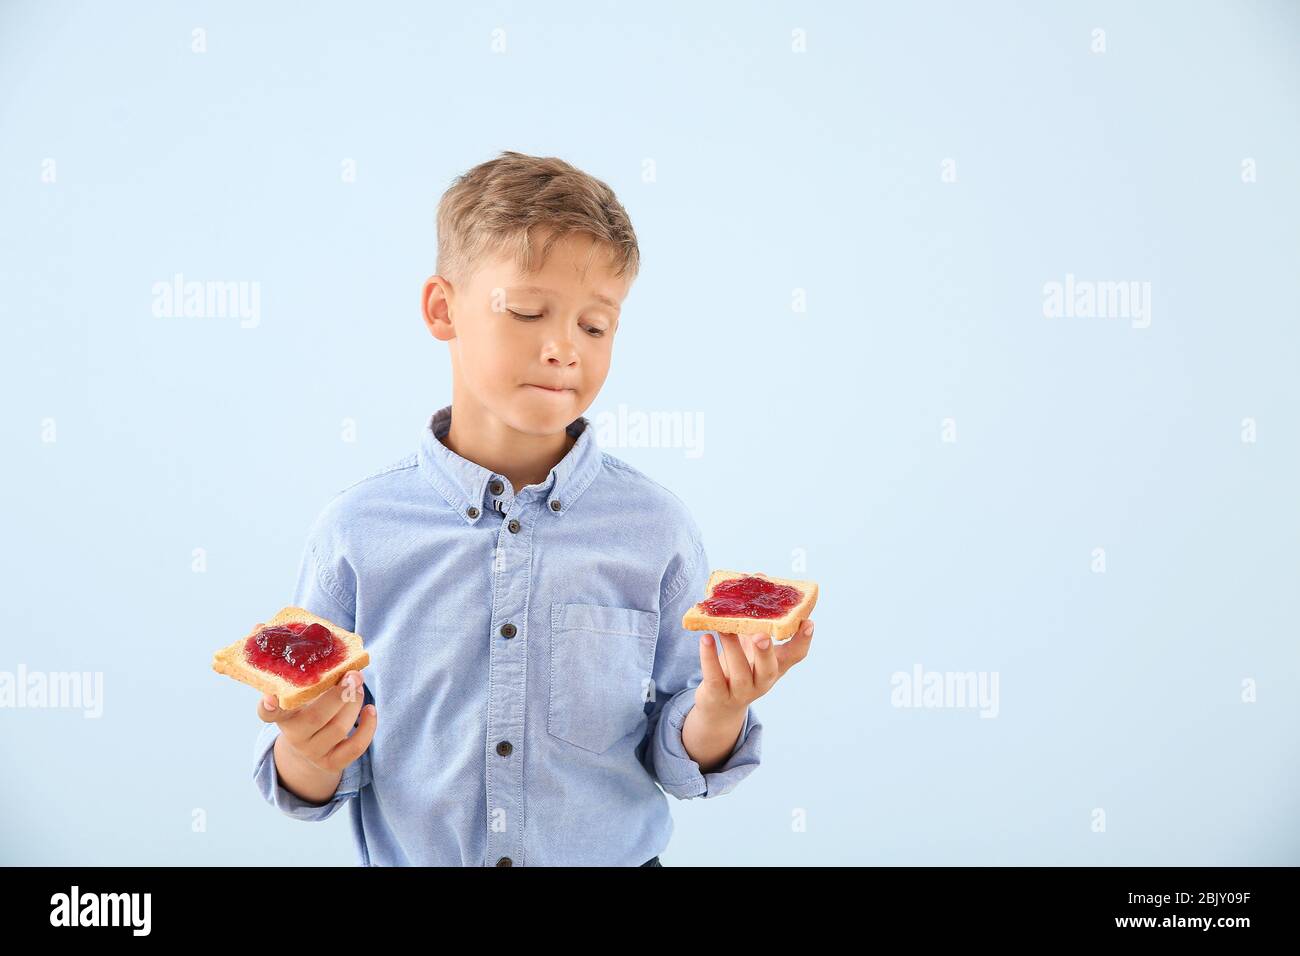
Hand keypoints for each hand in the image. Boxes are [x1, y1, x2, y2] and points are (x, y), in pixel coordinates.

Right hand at [256, 670, 376, 774]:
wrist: (311, 747)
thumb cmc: (309, 710)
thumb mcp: (304, 696)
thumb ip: (309, 677)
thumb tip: (313, 646)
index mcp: (284, 716)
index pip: (269, 714)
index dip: (268, 707)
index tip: (270, 697)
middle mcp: (295, 736)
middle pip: (316, 718)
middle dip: (339, 695)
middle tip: (353, 675)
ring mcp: (313, 752)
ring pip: (338, 729)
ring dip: (355, 704)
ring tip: (359, 688)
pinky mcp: (332, 763)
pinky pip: (355, 747)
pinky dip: (368, 727)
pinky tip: (370, 709)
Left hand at [695, 618, 813, 715]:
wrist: (718, 703)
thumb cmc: (738, 664)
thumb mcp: (749, 642)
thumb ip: (754, 616)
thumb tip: (759, 576)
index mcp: (775, 665)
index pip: (795, 655)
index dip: (803, 640)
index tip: (808, 622)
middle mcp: (762, 681)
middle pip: (769, 669)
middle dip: (765, 651)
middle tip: (761, 634)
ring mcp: (741, 691)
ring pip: (740, 672)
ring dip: (732, 648)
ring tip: (723, 627)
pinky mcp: (718, 695)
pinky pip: (714, 678)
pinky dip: (709, 658)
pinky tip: (706, 639)